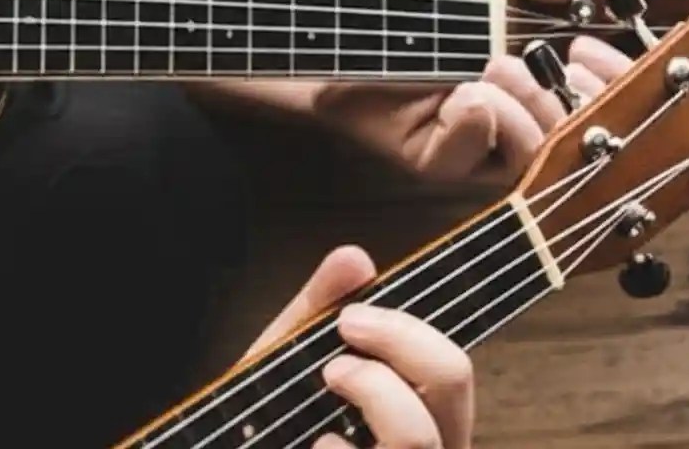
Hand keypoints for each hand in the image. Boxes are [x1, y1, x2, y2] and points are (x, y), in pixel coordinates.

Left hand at [245, 246, 472, 448]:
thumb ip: (320, 307)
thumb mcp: (287, 356)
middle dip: (399, 344)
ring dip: (376, 393)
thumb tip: (354, 257)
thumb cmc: (270, 417)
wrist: (234, 443)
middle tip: (338, 348)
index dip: (409, 331)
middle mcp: (430, 448)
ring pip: (420, 436)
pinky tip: (315, 445)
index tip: (352, 317)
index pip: (451, 366)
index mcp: (421, 413)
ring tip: (328, 382)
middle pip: (454, 382)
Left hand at [312, 0, 631, 184]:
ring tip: (484, 73)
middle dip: (551, 97)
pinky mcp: (442, 164)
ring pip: (532, 149)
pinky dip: (475, 116)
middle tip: (511, 63)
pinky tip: (459, 94)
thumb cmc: (419, 30)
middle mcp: (515, 131)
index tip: (584, 51)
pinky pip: (478, 151)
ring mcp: (480, 154)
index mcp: (536, 96)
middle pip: (573, 137)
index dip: (607, 85)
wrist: (356, 49)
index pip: (598, 106)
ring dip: (516, 106)